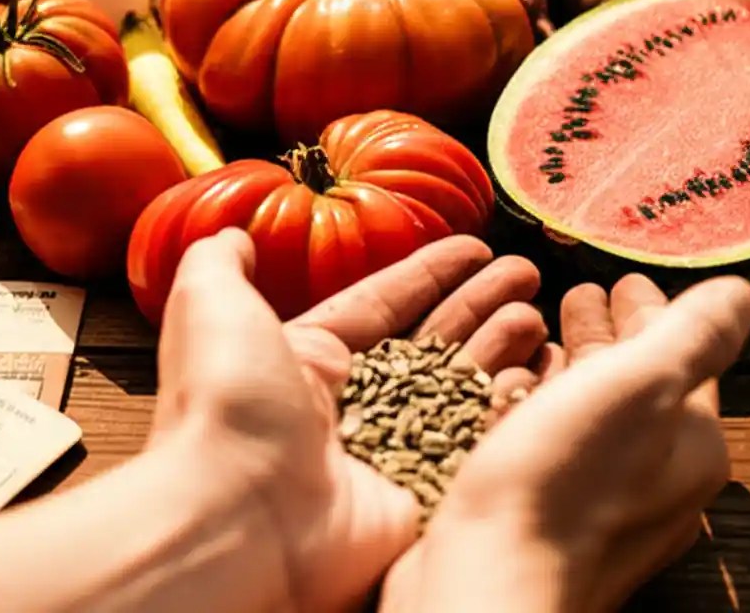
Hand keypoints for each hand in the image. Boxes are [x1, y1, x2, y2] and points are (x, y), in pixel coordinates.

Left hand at [145, 228, 550, 612]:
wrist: (238, 513)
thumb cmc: (224, 403)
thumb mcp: (209, 304)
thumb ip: (222, 261)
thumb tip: (235, 236)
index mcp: (304, 360)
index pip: (382, 305)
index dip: (430, 274)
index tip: (477, 246)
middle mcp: (348, 407)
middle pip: (430, 343)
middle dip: (479, 304)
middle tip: (528, 272)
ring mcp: (386, 454)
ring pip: (458, 389)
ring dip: (501, 347)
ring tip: (540, 313)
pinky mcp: (418, 497)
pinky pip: (473, 442)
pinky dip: (508, 408)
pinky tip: (541, 370)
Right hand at [381, 273, 749, 612]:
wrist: (490, 577)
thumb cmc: (566, 482)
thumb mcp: (643, 383)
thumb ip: (694, 332)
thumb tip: (741, 289)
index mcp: (692, 450)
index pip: (683, 361)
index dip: (652, 312)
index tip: (623, 277)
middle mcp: (654, 483)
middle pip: (635, 388)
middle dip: (609, 336)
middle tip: (579, 294)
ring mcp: (597, 505)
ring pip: (588, 417)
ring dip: (567, 368)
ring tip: (538, 332)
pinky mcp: (541, 516)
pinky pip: (546, 447)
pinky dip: (533, 410)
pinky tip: (505, 392)